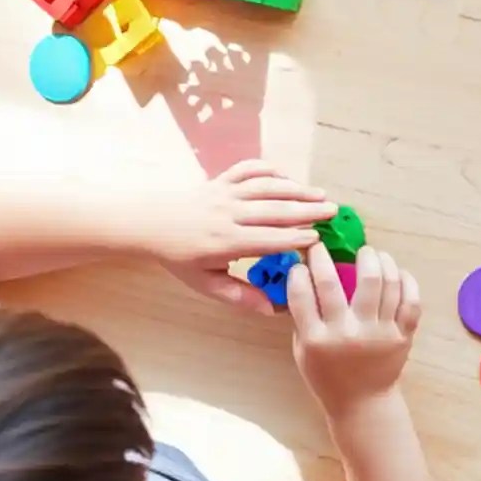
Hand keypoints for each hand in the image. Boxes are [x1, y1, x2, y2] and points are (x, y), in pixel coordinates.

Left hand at [151, 160, 336, 313]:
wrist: (149, 223)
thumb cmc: (179, 257)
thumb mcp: (206, 283)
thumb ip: (239, 296)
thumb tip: (272, 310)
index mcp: (225, 242)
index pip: (267, 239)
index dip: (293, 238)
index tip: (317, 239)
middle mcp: (227, 214)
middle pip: (273, 210)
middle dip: (305, 210)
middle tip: (332, 212)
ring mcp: (224, 193)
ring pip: (265, 188)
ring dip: (295, 189)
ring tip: (320, 194)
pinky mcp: (220, 179)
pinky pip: (248, 170)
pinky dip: (269, 170)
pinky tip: (287, 177)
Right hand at [287, 243, 420, 418]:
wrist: (363, 404)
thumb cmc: (328, 376)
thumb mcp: (303, 351)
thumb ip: (302, 318)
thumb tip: (301, 275)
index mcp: (318, 340)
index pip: (303, 294)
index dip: (301, 270)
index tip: (302, 258)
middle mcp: (348, 334)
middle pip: (337, 283)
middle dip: (326, 256)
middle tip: (326, 246)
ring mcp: (378, 333)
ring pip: (380, 283)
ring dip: (374, 259)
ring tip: (369, 253)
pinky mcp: (402, 335)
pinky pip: (410, 300)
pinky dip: (404, 280)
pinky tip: (395, 271)